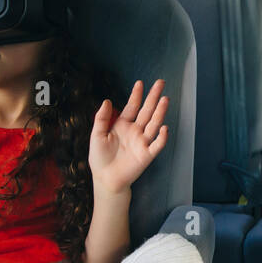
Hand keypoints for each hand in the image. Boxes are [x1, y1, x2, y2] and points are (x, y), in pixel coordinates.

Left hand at [88, 79, 168, 195]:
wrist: (105, 179)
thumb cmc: (100, 158)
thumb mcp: (96, 135)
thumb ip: (102, 118)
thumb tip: (107, 100)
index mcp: (123, 125)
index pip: (132, 107)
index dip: (136, 95)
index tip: (140, 83)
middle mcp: (135, 131)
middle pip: (147, 111)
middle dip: (153, 97)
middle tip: (160, 83)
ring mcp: (142, 142)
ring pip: (154, 124)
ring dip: (160, 112)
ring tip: (165, 100)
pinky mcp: (147, 155)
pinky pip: (157, 144)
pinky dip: (162, 137)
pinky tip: (164, 127)